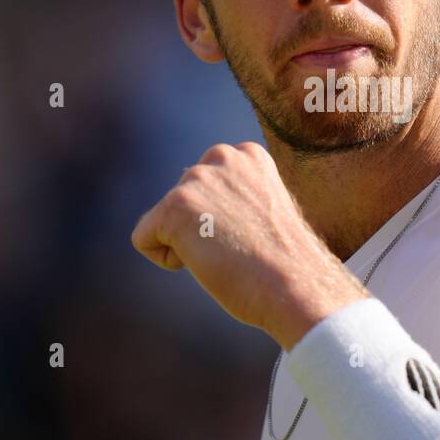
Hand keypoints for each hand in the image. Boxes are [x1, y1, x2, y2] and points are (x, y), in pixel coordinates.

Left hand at [130, 142, 367, 348]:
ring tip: (227, 253)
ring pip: (163, 221)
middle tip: (240, 247)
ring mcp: (197, 178)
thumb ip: (233, 200)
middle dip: (201, 231)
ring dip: (188, 246)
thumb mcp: (262, 213)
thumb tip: (202, 211)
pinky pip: (143, 239)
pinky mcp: (175, 205)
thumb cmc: (285, 263)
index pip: (204, 190)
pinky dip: (167, 260)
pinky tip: (206, 261)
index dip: (221, 224)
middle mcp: (221, 156)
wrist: (295, 286)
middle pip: (181, 203)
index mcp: (247, 154)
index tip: (253, 236)